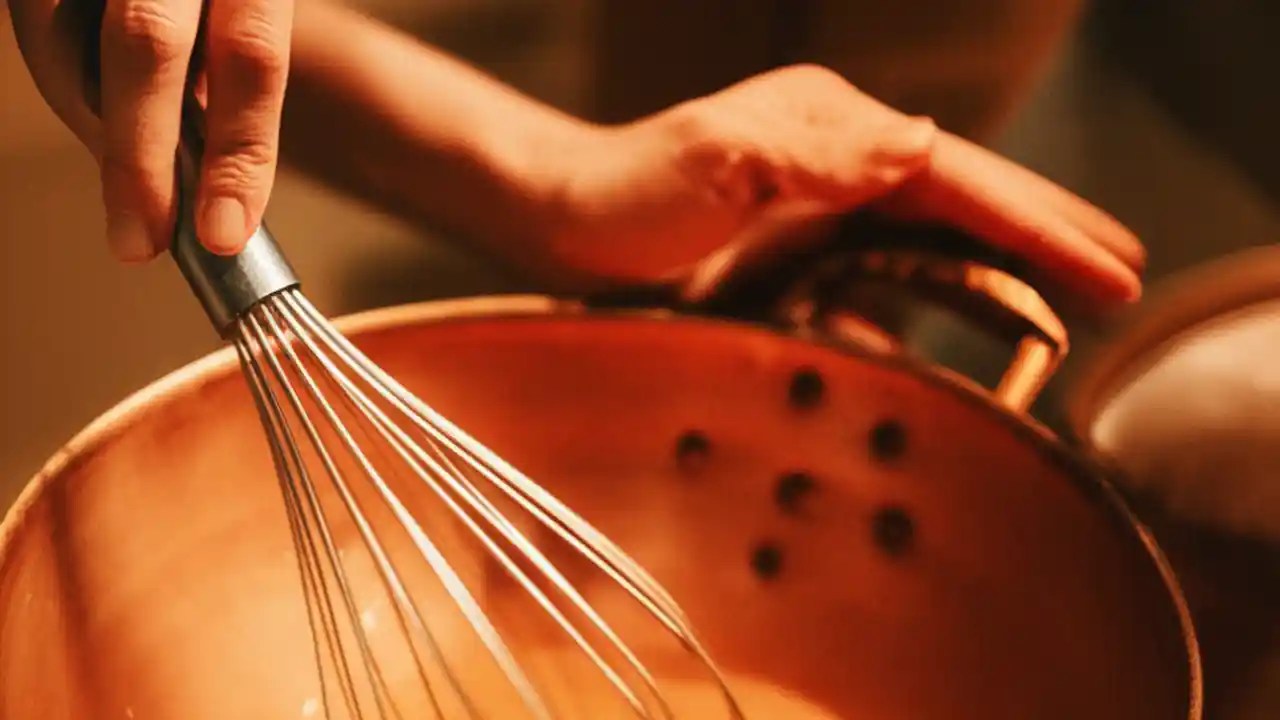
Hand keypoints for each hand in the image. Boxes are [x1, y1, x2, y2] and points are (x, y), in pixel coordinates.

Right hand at [8, 0, 293, 260]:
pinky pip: (37, 14)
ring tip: (124, 173)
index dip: (238, 155)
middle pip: (148, 43)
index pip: (250, 59)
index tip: (223, 234)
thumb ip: (230, 59)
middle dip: (140, 158)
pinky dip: (60, 68)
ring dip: (88, 114)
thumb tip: (205, 175)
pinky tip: (94, 101)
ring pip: (66, 31)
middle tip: (139, 241)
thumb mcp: (247, 3)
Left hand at [539, 65, 1142, 309]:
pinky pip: (876, 296)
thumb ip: (814, 152)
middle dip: (1044, 240)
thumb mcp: (717, 154)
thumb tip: (921, 150)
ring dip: (1000, 281)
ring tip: (1070, 313)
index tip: (1107, 260)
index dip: (1037, 220)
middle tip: (1122, 279)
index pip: (957, 178)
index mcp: (833, 133)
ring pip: (933, 253)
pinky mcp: (792, 268)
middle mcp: (838, 170)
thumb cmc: (624, 189)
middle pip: (965, 209)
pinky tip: (957, 358)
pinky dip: (922, 324)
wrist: (557, 225)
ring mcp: (819, 222)